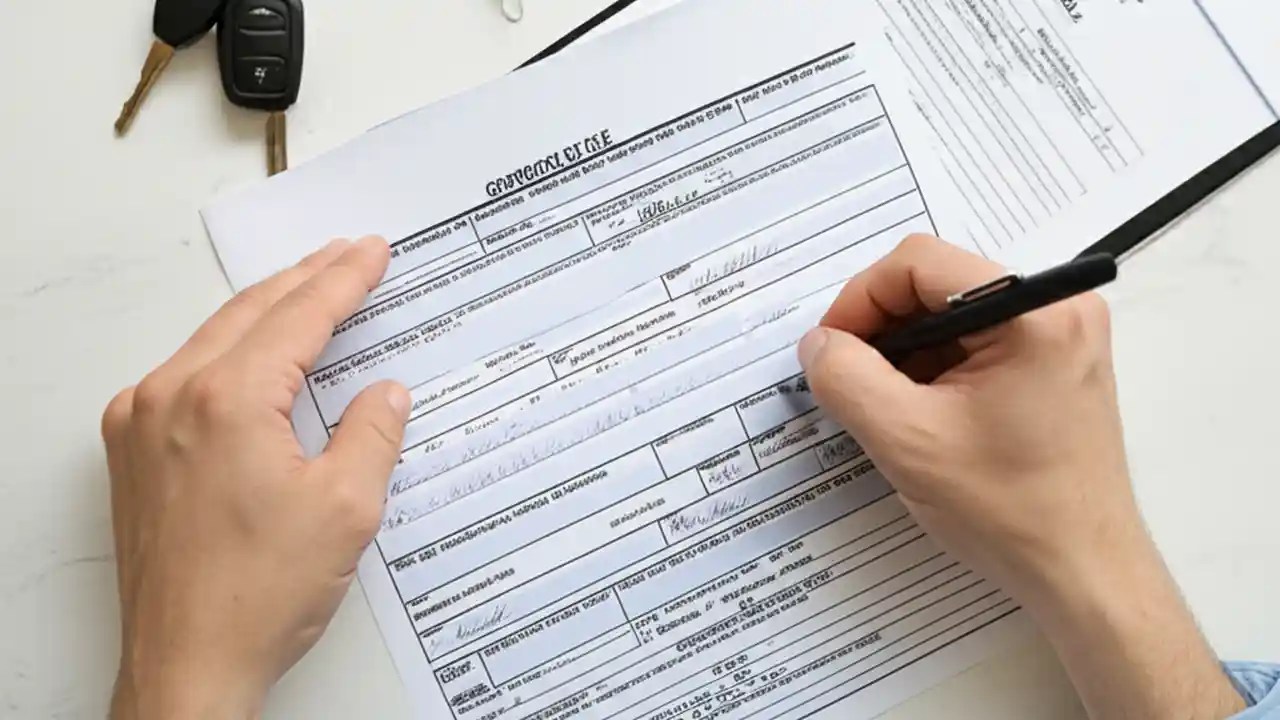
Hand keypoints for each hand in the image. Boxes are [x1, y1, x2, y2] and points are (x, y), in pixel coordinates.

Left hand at [102, 237, 410, 719]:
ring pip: (213, 339)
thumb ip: (372, 434)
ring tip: (311, 289)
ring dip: (266, 311)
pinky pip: (186, 373)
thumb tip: (385, 393)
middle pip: (250, 313)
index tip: (371, 254)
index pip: (298, 317)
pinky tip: (256, 352)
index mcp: (226, 401)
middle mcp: (170, 399)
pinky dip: (230, 350)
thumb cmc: (255, 598)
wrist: (187, 664)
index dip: (344, 280)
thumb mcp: (347, 509)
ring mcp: (140, 423)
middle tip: (348, 255)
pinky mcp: (131, 450)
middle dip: (306, 279)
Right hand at [798, 235, 1241, 719]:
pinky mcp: (1058, 365)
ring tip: (889, 408)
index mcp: (1033, 311)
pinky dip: (938, 368)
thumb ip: (846, 378)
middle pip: (938, 283)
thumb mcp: (905, 440)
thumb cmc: (1008, 509)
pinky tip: (923, 415)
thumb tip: (819, 343)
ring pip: (955, 314)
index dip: (859, 300)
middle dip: (883, 329)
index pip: (918, 262)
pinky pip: (980, 342)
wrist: (1082, 572)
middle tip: (852, 382)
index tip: (831, 352)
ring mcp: (1064, 336)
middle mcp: (1060, 307)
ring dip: (908, 352)